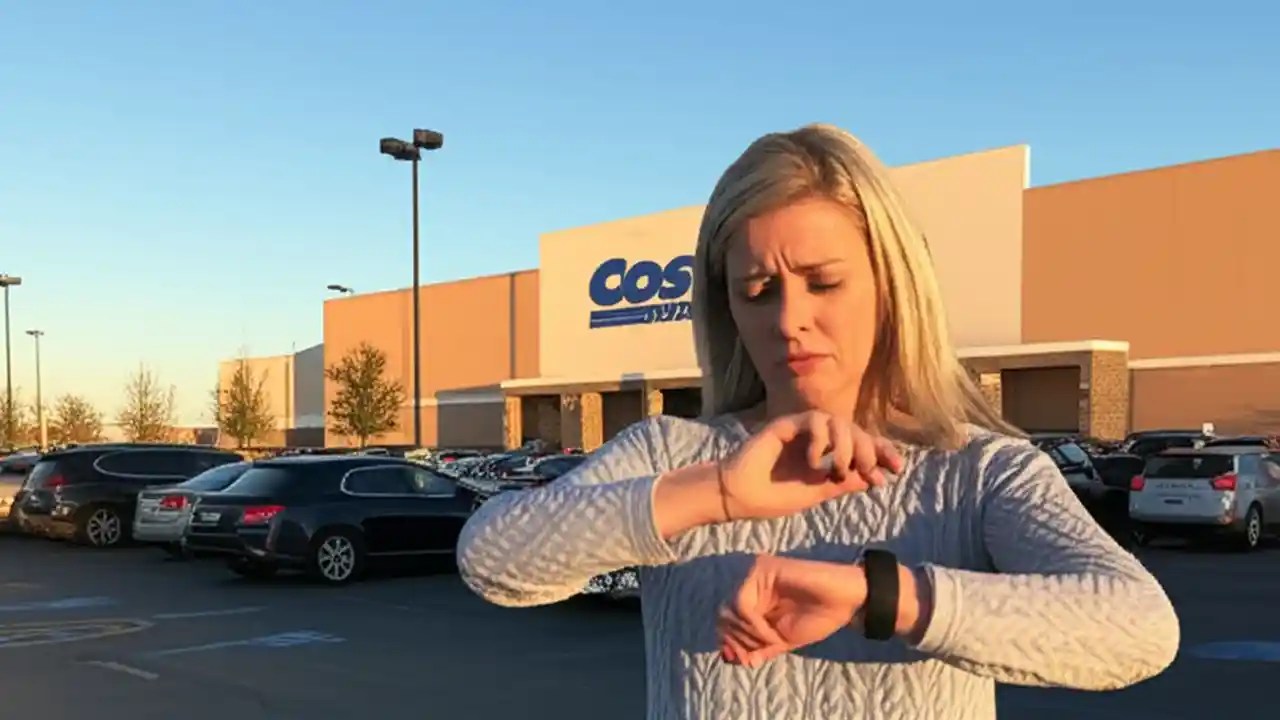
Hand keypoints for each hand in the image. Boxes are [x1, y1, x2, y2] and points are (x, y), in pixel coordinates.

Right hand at [718, 411, 902, 520]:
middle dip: (870, 449)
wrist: (740, 497)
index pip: (861, 445)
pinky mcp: (786, 424)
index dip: (882, 452)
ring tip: (838, 468)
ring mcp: (802, 430)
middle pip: (856, 430)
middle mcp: (817, 439)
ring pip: (838, 421)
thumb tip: (874, 477)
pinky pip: (815, 420)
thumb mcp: (817, 493)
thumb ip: (843, 483)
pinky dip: (821, 440)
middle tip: (868, 470)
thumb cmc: (773, 497)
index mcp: (827, 455)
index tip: (897, 469)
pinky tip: (814, 462)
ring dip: (846, 445)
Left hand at [718, 554, 864, 666]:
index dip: (731, 643)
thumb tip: (726, 658)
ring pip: (730, 610)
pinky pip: (743, 604)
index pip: (725, 621)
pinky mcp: (762, 569)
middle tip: (760, 651)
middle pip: (724, 616)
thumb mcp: (780, 641)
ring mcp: (754, 574)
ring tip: (773, 639)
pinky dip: (755, 625)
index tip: (744, 661)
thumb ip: (756, 648)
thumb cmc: (817, 618)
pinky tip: (772, 631)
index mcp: (753, 597)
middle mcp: (749, 583)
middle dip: (740, 641)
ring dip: (750, 635)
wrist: (844, 602)